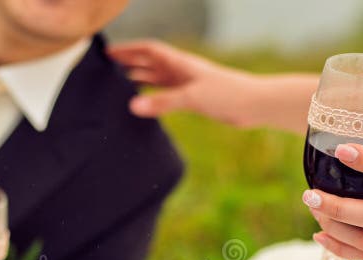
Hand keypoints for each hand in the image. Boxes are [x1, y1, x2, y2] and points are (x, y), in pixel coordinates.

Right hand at [108, 40, 257, 124]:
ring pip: (157, 79)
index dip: (129, 50)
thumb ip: (163, 102)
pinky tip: (145, 105)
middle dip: (129, 63)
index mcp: (180, 63)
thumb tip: (133, 105)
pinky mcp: (194, 98)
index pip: (149, 50)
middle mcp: (181, 70)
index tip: (109, 54)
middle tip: (107, 70)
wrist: (254, 105)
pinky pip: (167, 95)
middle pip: (150, 63)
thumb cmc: (227, 94)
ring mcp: (187, 84)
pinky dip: (153, 97)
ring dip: (140, 80)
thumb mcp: (192, 97)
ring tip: (119, 86)